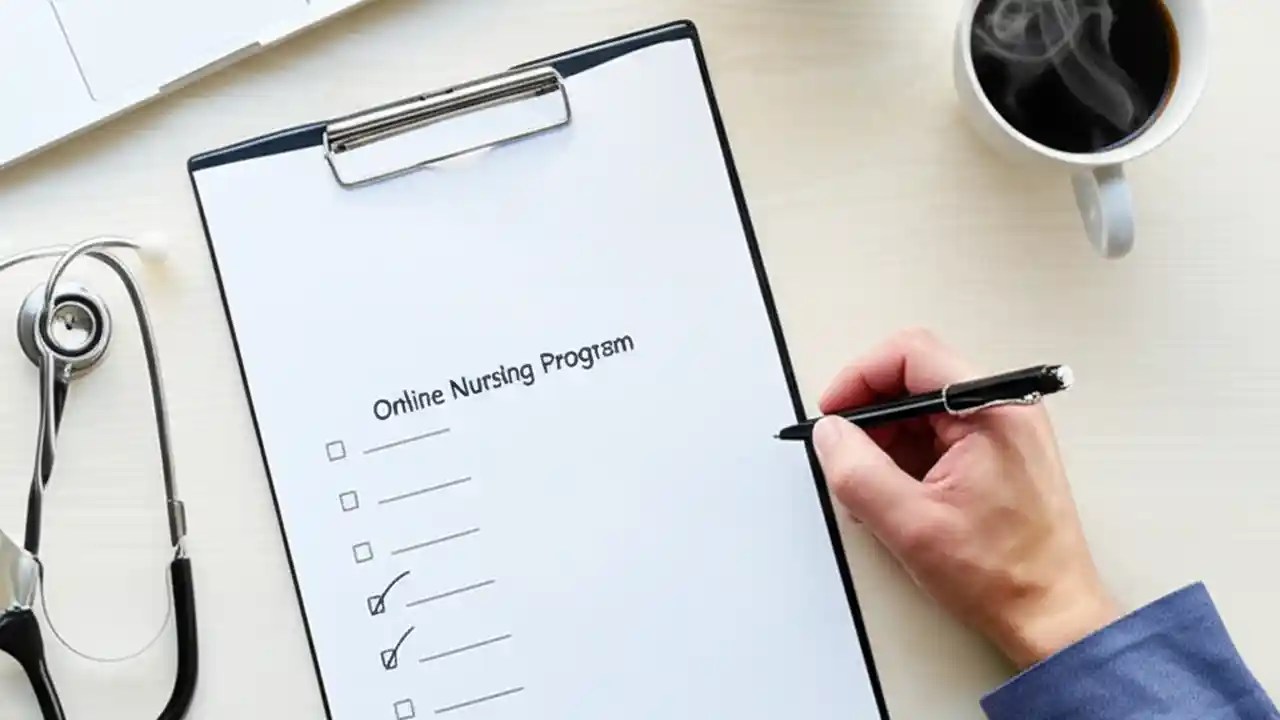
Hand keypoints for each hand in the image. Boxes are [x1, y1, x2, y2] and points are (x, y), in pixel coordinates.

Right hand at [812, 329, 1119, 668]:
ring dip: (886, 441)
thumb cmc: (1002, 575)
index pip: (911, 355)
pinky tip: (896, 497)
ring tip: (871, 490)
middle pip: (915, 379)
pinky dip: (907, 458)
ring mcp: (1003, 431)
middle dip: (869, 416)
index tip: (833, 413)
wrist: (1051, 615)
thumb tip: (829, 435)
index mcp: (991, 411)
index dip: (860, 377)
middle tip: (844, 454)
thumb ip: (858, 472)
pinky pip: (939, 435)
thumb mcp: (910, 524)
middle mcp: (1003, 409)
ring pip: (922, 410)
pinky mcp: (998, 454)